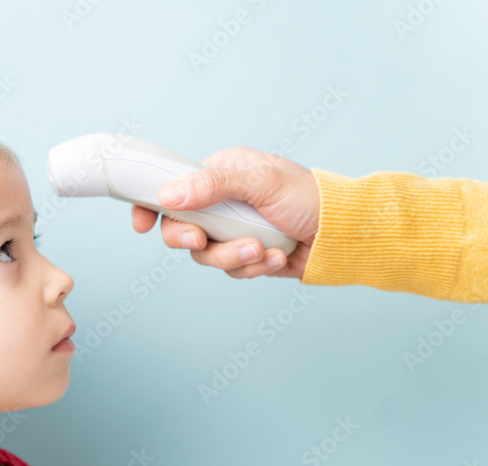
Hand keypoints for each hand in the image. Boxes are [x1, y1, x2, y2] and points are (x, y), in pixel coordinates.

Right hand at [131, 146, 319, 278]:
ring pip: (206, 255)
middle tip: (204, 241)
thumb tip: (168, 194)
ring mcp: (233, 231)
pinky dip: (255, 267)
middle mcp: (222, 202)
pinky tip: (277, 257)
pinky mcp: (247, 255)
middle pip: (181, 228)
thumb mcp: (261, 182)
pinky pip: (232, 270)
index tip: (142, 225)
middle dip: (195, 241)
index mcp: (221, 173)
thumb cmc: (310, 197)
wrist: (345, 234)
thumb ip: (213, 185)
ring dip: (234, 257)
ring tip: (262, 249)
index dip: (150, 205)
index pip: (172, 187)